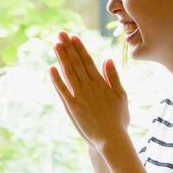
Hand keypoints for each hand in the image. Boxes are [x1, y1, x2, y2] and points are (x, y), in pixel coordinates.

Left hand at [48, 31, 129, 150]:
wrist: (111, 139)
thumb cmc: (118, 119)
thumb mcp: (121, 96)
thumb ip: (113, 77)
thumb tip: (107, 59)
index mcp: (101, 83)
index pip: (88, 61)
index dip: (80, 49)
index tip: (73, 37)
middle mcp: (89, 87)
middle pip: (77, 63)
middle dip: (68, 48)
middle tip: (60, 34)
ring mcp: (80, 96)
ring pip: (69, 73)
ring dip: (62, 58)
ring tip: (56, 45)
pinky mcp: (72, 106)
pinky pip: (62, 90)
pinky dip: (56, 79)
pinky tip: (51, 68)